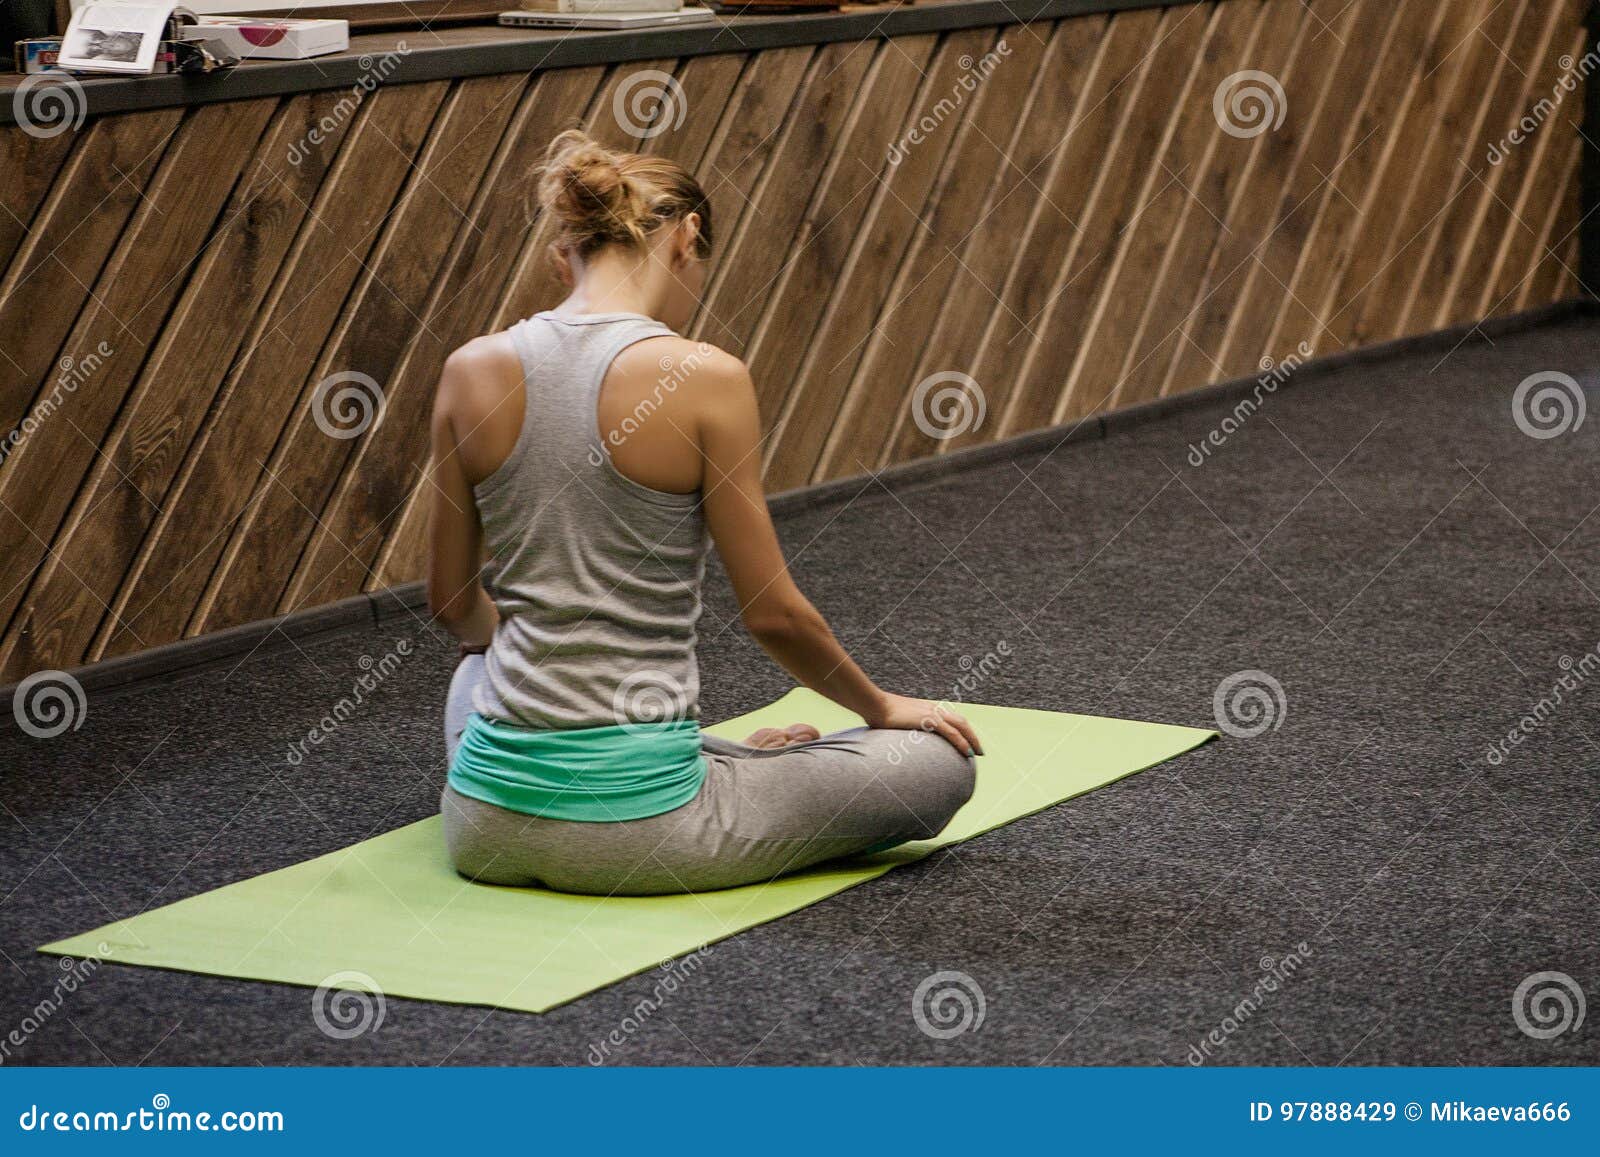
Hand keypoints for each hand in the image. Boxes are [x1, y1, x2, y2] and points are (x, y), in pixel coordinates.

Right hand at [866, 693, 982, 756]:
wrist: (874, 705)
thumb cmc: (879, 714)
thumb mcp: (894, 721)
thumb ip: (900, 728)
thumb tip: (896, 740)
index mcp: (926, 709)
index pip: (950, 718)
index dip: (961, 729)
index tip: (966, 741)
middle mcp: (933, 709)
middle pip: (960, 721)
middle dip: (972, 735)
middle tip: (978, 750)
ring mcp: (932, 713)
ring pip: (960, 726)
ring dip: (971, 739)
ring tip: (976, 753)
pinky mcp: (929, 720)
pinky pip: (951, 733)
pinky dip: (961, 742)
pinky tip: (967, 752)